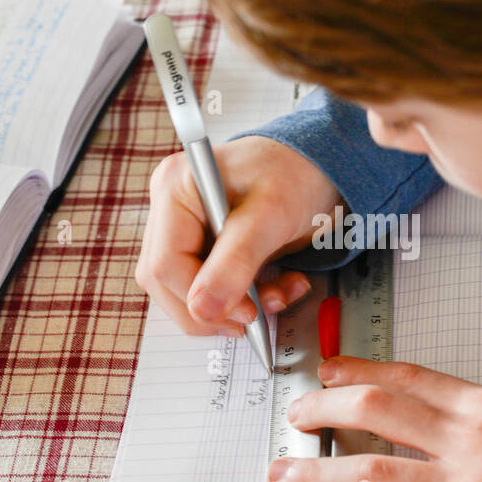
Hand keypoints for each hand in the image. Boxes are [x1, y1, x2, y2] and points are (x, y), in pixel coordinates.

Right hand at [136, 136, 343, 335]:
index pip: (165, 264)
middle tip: (259, 315)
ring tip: (279, 295)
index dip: (200, 298)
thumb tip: (201, 308)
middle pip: (167, 284)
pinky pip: (209, 290)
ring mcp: (183, 230)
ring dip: (234, 309)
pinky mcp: (202, 248)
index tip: (246, 313)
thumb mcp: (271, 215)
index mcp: (175, 188)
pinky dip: (243, 300)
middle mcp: (170, 209)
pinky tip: (275, 289)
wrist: (316, 166)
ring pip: (187, 293)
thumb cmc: (294, 172)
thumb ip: (236, 261)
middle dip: (217, 309)